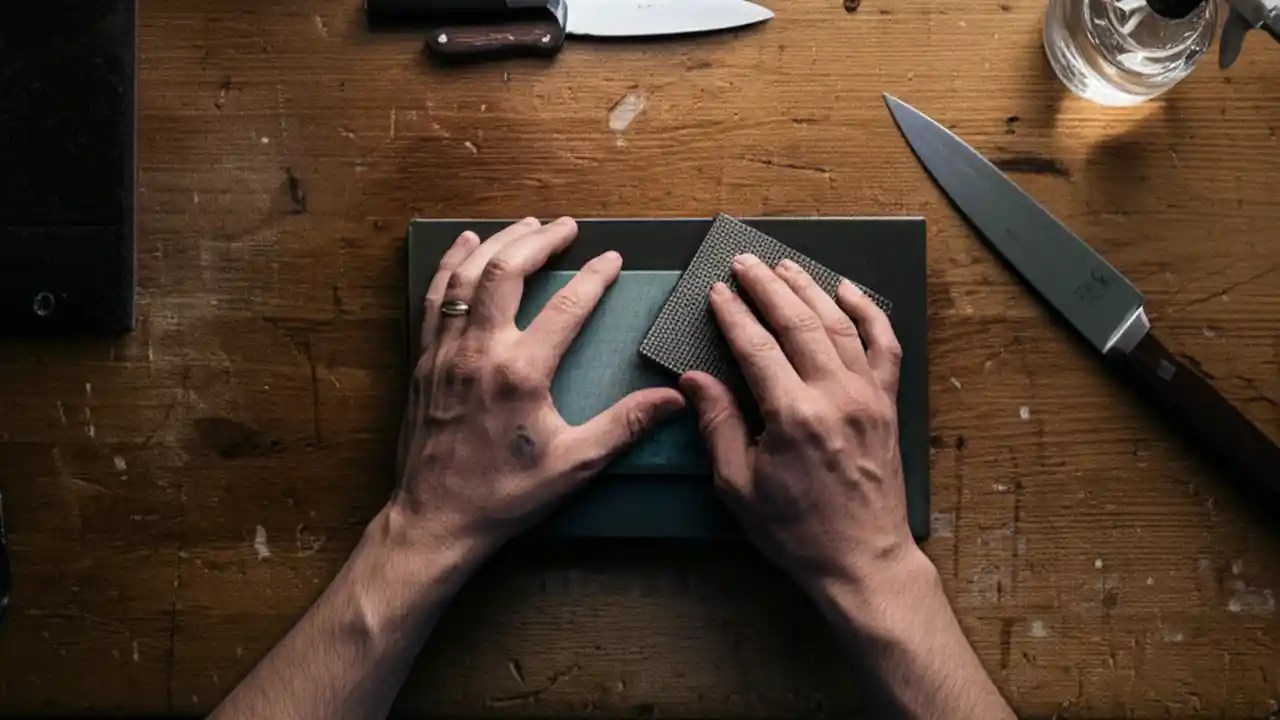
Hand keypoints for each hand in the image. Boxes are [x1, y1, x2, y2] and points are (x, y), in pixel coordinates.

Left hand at [396, 217, 684, 556]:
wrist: (437, 518)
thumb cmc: (505, 495)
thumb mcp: (575, 464)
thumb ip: (626, 425)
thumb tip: (675, 399)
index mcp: (521, 373)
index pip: (566, 306)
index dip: (594, 277)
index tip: (612, 260)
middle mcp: (479, 351)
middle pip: (507, 272)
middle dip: (539, 240)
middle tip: (566, 227)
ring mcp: (446, 352)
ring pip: (468, 276)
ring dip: (497, 243)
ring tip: (525, 225)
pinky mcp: (425, 360)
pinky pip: (435, 297)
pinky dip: (451, 265)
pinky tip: (464, 246)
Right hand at [680, 254, 912, 591]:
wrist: (862, 560)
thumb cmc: (796, 531)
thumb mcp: (738, 485)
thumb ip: (718, 424)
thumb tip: (694, 379)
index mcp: (793, 416)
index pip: (757, 346)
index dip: (733, 314)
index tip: (717, 291)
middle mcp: (835, 396)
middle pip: (798, 323)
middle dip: (767, 287)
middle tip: (744, 263)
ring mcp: (868, 396)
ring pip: (839, 324)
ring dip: (810, 289)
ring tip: (784, 266)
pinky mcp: (887, 404)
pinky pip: (884, 345)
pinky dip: (868, 313)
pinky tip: (849, 292)